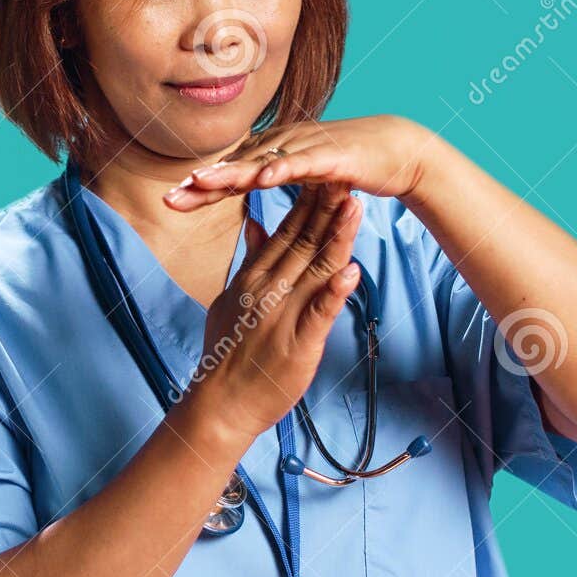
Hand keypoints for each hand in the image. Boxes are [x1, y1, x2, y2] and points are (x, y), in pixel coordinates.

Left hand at [163, 115, 443, 210]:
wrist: (396, 150)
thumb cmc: (347, 166)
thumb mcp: (303, 180)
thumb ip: (274, 184)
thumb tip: (245, 199)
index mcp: (274, 153)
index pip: (230, 172)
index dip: (201, 187)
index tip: (170, 200)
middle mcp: (284, 145)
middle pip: (236, 166)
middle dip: (202, 183)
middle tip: (170, 198)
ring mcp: (306, 147)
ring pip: (262, 162)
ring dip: (231, 173)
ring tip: (202, 183)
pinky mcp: (331, 156)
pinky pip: (302, 163)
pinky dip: (281, 170)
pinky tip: (262, 180)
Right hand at [186, 182, 363, 440]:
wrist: (220, 403)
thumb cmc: (226, 352)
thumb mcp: (230, 297)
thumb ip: (248, 259)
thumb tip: (255, 223)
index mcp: (255, 277)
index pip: (286, 230)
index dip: (309, 201)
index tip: (327, 173)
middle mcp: (269, 289)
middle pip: (304, 240)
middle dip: (328, 206)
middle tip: (348, 172)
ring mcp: (282, 314)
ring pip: (315, 268)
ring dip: (338, 236)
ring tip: (357, 205)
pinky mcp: (297, 343)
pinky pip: (319, 313)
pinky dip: (336, 292)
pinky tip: (352, 270)